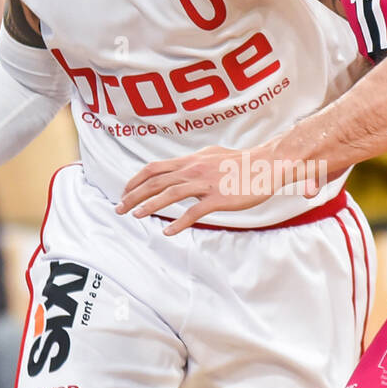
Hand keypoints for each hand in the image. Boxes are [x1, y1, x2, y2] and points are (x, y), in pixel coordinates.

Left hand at [117, 144, 320, 234]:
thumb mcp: (212, 155)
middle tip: (119, 208)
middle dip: (134, 195)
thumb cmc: (241, 163)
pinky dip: (179, 222)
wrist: (267, 165)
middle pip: (156, 181)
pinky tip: (168, 232)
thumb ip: (194, 163)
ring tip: (136, 216)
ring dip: (149, 206)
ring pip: (170, 194)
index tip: (124, 192)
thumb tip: (181, 167)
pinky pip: (195, 212)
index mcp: (191, 160)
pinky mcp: (219, 198)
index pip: (155, 168)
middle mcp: (194, 169)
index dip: (136, 180)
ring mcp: (206, 184)